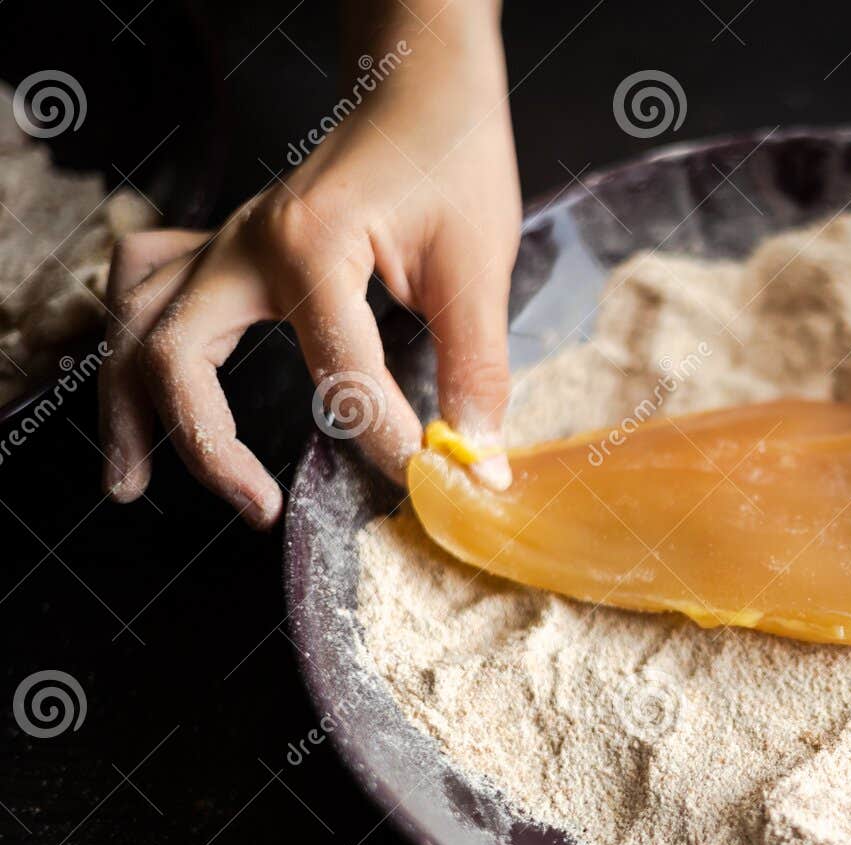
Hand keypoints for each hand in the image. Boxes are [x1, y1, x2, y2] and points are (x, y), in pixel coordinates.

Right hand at [98, 0, 518, 527]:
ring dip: (129, 406)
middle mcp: (245, 244)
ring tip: (132, 481)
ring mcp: (224, 241)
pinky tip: (144, 388)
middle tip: (256, 507)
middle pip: (176, 356)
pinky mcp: (226, 243)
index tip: (423, 474)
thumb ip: (475, 368)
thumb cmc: (452, 162)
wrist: (423, 89)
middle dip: (204, 445)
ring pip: (137, 323)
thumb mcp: (479, 267)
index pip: (336, 375)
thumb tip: (476, 463)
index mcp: (310, 246)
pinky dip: (134, 337)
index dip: (380, 437)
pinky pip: (147, 284)